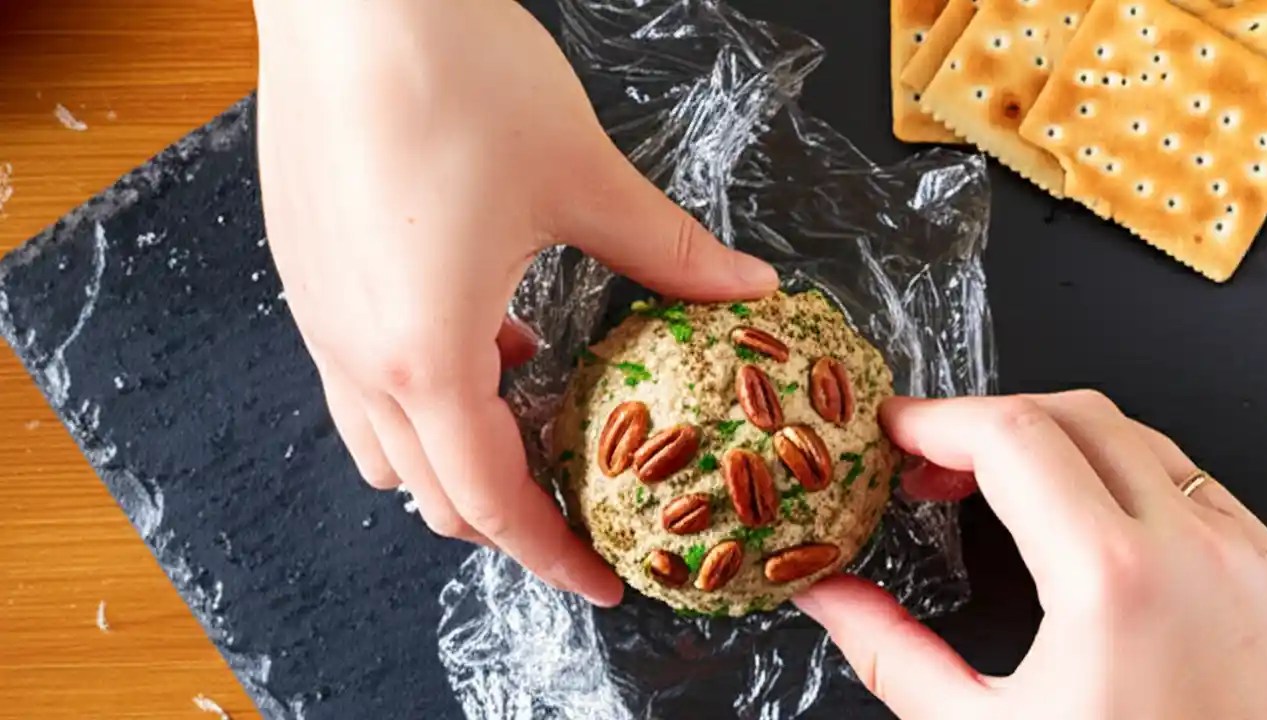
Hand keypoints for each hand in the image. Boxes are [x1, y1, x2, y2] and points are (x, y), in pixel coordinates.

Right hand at [253, 0, 778, 606]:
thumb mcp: (582, 178)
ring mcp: (321, 318)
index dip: (552, 552)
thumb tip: (744, 287)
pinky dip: (425, 392)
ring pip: (386, 444)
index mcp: (424, 354)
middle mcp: (357, 354)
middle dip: (508, 516)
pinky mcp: (309, 276)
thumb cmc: (452, 79)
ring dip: (459, 455)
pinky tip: (482, 333)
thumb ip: (665, 251)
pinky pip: (363, 377)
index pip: (491, 502)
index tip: (601, 577)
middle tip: (578, 501)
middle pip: (431, 493)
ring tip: (532, 412)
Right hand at [796, 392, 1266, 718]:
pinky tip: (1081, 519)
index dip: (932, 418)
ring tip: (998, 488)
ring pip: (1137, 436)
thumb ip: (891, 652)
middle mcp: (1196, 551)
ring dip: (1054, 441)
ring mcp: (1250, 558)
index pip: (1008, 435)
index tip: (892, 432)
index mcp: (1114, 582)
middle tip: (927, 462)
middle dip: (983, 422)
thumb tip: (829, 594)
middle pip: (1071, 413)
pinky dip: (1121, 475)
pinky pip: (1192, 483)